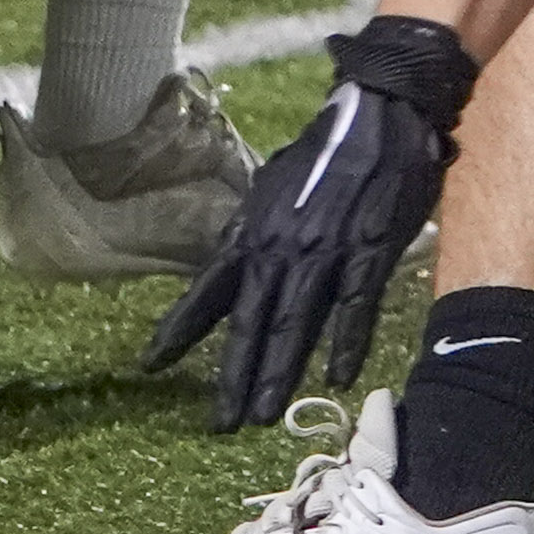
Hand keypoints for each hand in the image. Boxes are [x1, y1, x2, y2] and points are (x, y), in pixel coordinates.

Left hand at [145, 15, 476, 427]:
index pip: (209, 288)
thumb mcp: (276, 186)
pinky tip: (338, 378)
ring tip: (261, 415)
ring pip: (296, 321)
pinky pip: (355, 306)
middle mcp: (282, 241)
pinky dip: (345, 343)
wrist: (383, 110)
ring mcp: (328, 247)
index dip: (180, 329)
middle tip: (219, 423)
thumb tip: (236, 264)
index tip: (150, 365)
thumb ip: (257, 230)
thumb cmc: (329, 151)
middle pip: (252, 319)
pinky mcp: (371, 249)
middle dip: (233, 374)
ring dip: (278, 371)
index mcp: (255, 226)